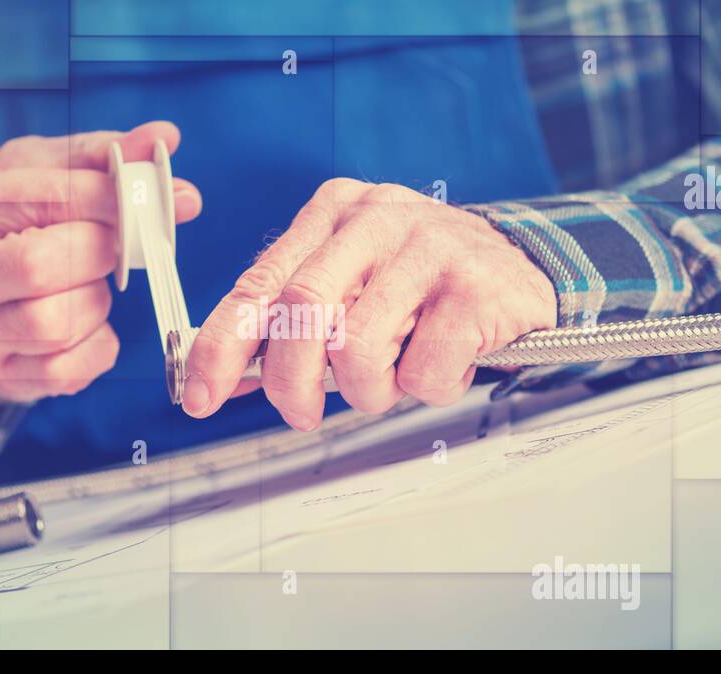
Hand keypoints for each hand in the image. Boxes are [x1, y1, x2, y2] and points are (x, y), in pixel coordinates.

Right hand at [0, 121, 201, 401]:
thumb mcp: (33, 169)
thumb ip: (97, 154)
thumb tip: (165, 137)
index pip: (47, 197)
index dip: (109, 197)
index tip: (145, 197)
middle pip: (44, 266)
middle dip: (98, 252)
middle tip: (109, 244)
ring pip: (56, 325)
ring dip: (96, 302)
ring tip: (86, 283)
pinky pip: (70, 372)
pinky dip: (96, 345)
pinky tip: (85, 322)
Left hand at [183, 178, 555, 428]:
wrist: (520, 266)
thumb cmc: (421, 283)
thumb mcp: (351, 281)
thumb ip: (292, 320)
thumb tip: (229, 377)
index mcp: (333, 213)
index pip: (258, 283)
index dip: (221, 346)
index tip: (200, 397)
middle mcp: (375, 219)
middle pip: (301, 311)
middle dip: (291, 380)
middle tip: (303, 413)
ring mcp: (428, 247)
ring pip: (359, 348)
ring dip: (370, 391)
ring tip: (393, 378)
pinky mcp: (474, 286)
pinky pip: (423, 369)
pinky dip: (427, 387)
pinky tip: (445, 362)